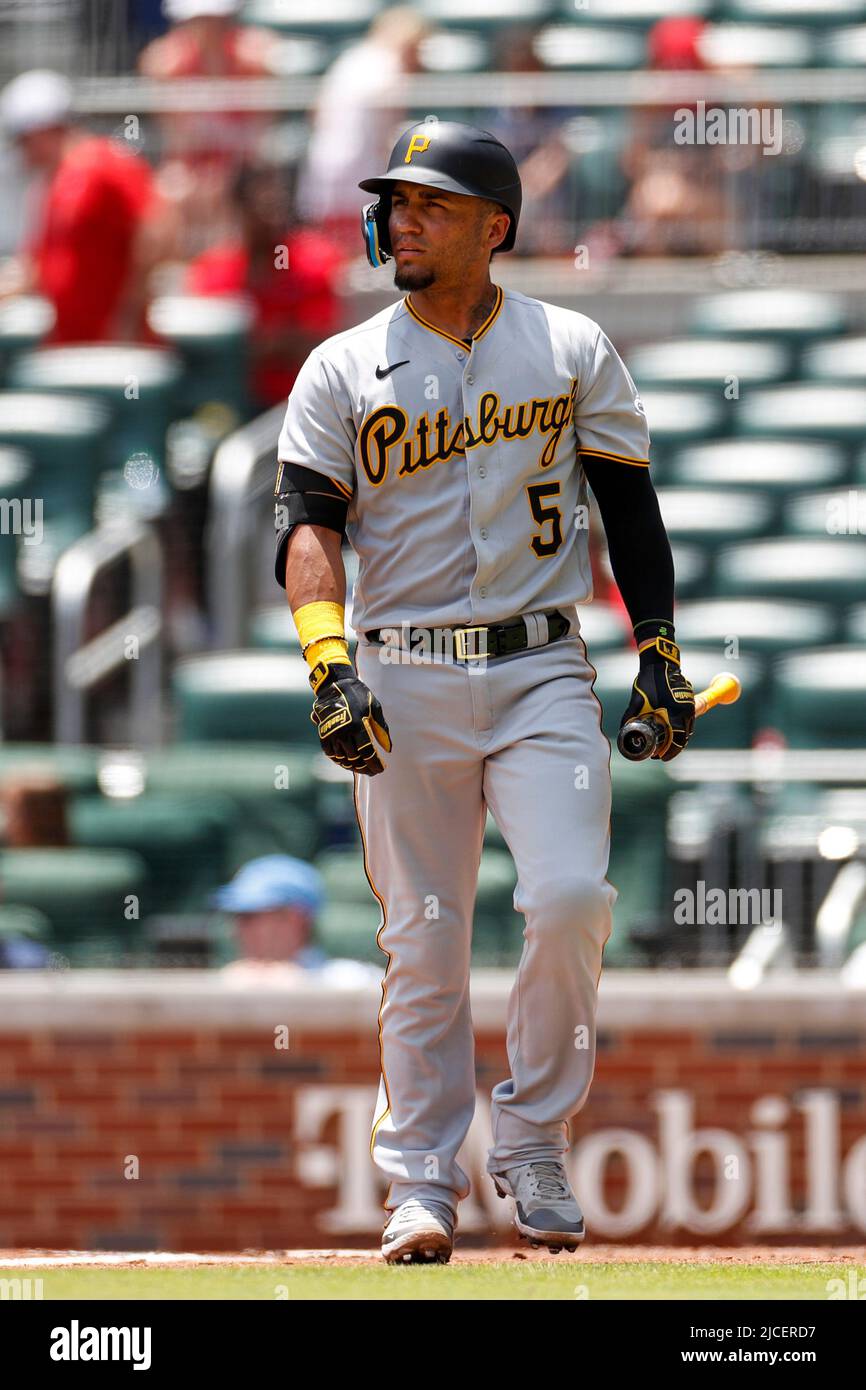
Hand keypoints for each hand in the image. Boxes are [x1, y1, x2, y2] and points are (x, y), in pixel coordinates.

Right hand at [309, 657, 391, 774]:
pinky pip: (331, 753)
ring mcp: (332, 734)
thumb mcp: (375, 708)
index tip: (381, 769)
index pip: (368, 753)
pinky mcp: (323, 734)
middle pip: (355, 759)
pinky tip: (347, 761)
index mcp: (358, 726)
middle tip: (372, 771)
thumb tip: (388, 749)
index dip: (375, 764)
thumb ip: (381, 729)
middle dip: (365, 767)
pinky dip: (339, 760)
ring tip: (361, 767)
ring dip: (353, 766)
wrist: (334, 684)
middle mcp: (344, 733)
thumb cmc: (358, 695)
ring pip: (343, 758)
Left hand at [620, 635, 694, 761]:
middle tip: (660, 754)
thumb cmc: (649, 681)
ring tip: (665, 743)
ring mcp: (690, 705)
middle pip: (684, 737)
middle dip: (673, 747)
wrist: (661, 662)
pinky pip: (689, 719)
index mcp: (675, 713)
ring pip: (688, 728)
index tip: (661, 757)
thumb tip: (622, 729)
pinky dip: (682, 727)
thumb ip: (630, 715)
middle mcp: (687, 711)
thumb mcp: (637, 700)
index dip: (670, 751)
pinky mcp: (690, 700)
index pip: (677, 739)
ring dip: (678, 737)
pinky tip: (671, 729)